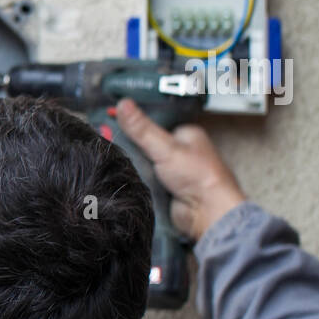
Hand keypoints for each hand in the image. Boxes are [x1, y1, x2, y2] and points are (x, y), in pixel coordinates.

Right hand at [115, 98, 245, 241]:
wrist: (207, 213)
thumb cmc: (200, 177)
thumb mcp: (165, 147)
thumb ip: (141, 128)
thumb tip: (123, 105)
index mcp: (185, 134)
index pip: (153, 123)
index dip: (133, 123)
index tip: (111, 120)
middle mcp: (180, 152)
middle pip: (146, 145)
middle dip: (132, 148)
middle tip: (111, 144)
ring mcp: (173, 172)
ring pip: (144, 164)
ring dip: (135, 166)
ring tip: (119, 163)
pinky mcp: (166, 189)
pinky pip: (145, 181)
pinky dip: (138, 181)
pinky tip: (129, 179)